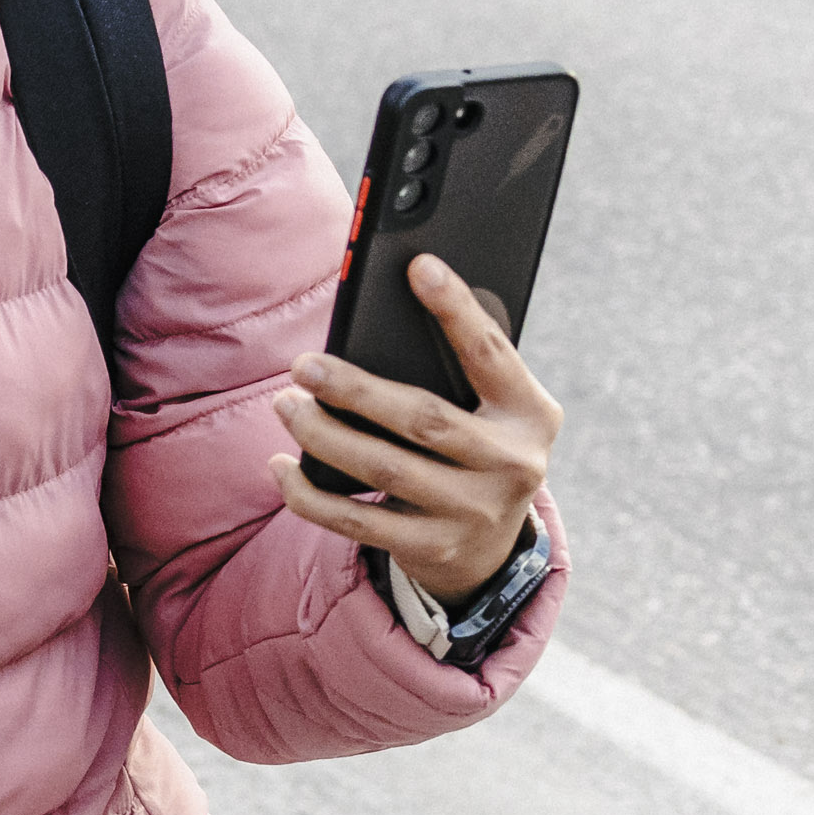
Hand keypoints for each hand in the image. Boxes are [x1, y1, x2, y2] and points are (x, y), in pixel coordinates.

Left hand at [274, 256, 560, 600]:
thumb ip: (461, 370)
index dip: (456, 308)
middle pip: (424, 419)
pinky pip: (359, 522)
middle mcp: (513, 465)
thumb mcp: (494, 410)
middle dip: (355, 389)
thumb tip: (382, 316)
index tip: (419, 265)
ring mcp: (474, 512)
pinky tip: (281, 469)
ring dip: (323, 435)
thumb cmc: (478, 448)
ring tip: (286, 405)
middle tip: (303, 365)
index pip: (491, 353)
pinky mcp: (434, 548)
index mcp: (532, 414)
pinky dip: (310, 495)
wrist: (491, 549)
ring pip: (385, 468)